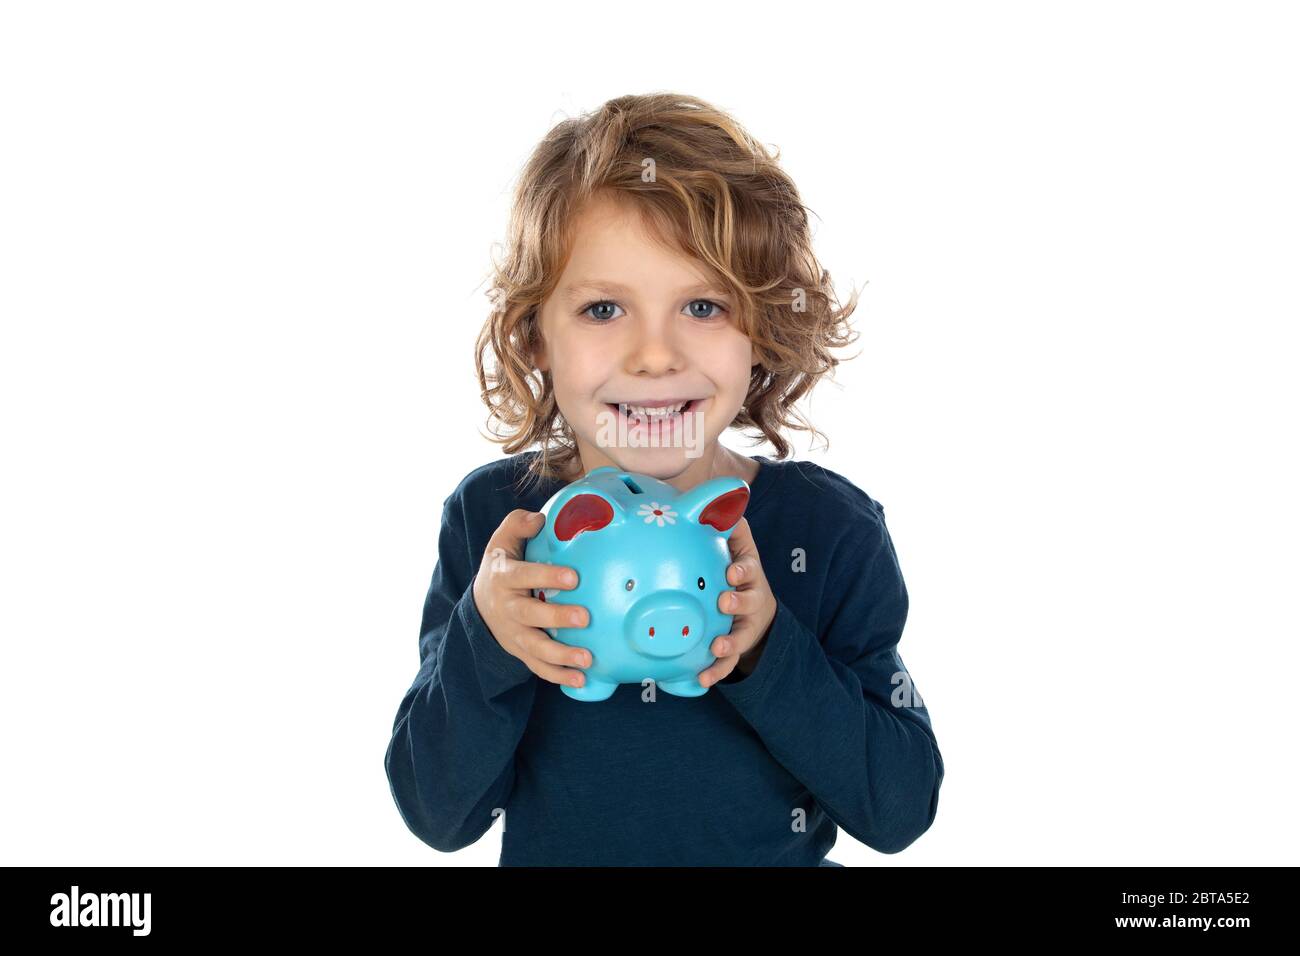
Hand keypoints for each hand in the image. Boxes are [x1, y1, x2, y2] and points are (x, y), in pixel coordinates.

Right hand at [471, 509, 591, 688]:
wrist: (481, 604)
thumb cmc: (503, 566)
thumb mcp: (502, 541)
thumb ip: (518, 525)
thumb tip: (540, 519)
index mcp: (504, 578)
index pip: (523, 576)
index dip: (546, 576)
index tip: (573, 577)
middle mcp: (506, 608)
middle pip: (530, 615)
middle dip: (556, 619)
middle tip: (584, 618)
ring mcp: (513, 634)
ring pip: (535, 648)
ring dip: (561, 655)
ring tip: (587, 659)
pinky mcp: (520, 652)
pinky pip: (538, 668)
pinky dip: (558, 676)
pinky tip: (580, 680)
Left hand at [699, 517, 776, 687]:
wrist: (757, 612)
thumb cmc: (738, 573)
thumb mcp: (738, 549)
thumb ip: (730, 528)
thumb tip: (723, 496)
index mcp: (747, 575)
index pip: (749, 568)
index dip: (742, 570)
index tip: (730, 571)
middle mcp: (750, 600)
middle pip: (748, 602)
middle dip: (737, 602)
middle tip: (724, 603)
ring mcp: (744, 626)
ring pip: (740, 636)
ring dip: (729, 643)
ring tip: (716, 648)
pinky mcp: (736, 648)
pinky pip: (727, 663)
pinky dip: (715, 672)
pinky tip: (701, 680)